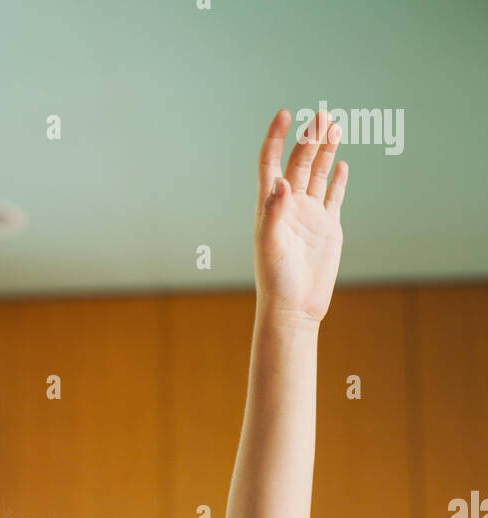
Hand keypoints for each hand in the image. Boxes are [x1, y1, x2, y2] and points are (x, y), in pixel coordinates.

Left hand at [254, 108, 348, 324]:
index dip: (276, 138)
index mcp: (270, 206)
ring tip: (334, 126)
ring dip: (325, 151)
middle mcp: (290, 206)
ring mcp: (310, 215)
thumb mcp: (270, 244)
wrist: (295, 308)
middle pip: (299, 162)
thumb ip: (274, 211)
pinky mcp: (328, 227)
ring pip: (317, 174)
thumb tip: (280, 182)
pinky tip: (341, 164)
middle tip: (322, 115)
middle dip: (309, 138)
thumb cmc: (276, 280)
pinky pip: (333, 197)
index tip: (285, 114)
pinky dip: (337, 180)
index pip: (271, 162)